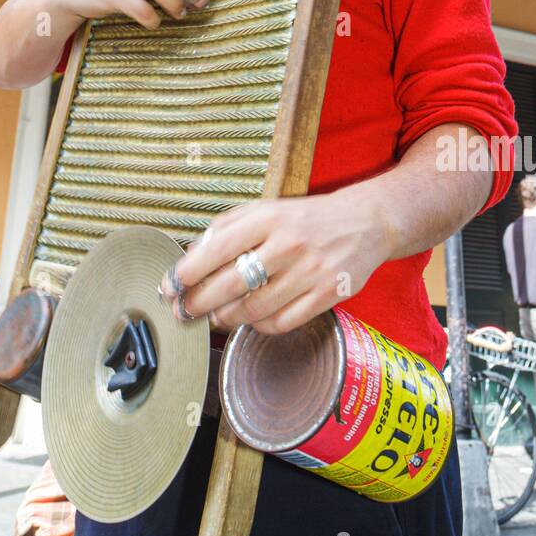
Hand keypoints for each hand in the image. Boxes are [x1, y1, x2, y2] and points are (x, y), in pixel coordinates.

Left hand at [159, 182, 391, 334]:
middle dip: (198, 303)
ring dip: (226, 318)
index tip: (169, 286)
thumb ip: (229, 227)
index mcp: (270, 217)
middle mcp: (289, 243)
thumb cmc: (307, 218)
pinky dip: (259, 326)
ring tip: (214, 317)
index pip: (217, 248)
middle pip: (231, 284)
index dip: (187, 272)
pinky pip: (281, 323)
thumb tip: (192, 254)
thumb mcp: (268, 208)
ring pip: (254, 309)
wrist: (366, 222)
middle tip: (183, 312)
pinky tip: (250, 319)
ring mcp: (310, 272)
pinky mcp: (328, 296)